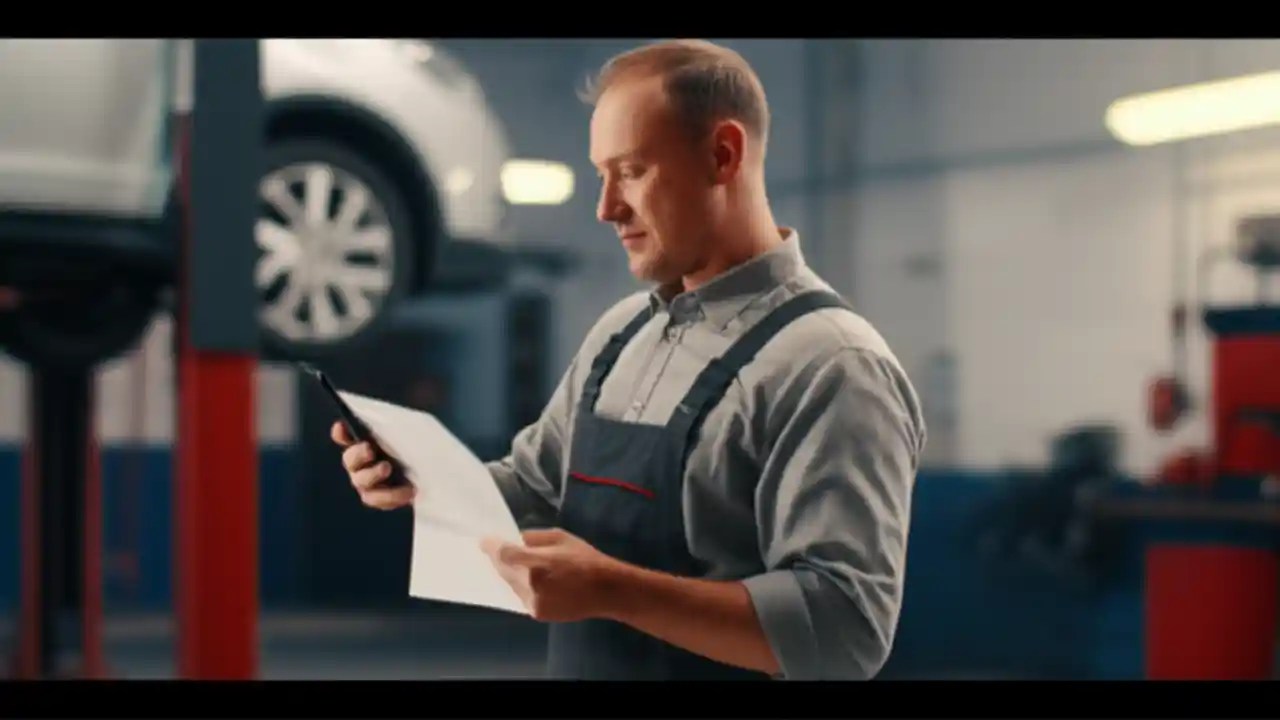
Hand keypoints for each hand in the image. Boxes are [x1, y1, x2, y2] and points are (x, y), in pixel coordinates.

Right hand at [331, 420, 414, 509]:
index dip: (341, 433)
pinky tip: (408, 490)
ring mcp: (367, 483)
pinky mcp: (379, 499)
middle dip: (357, 454)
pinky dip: (392, 496)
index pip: (346, 437)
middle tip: (368, 450)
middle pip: (350, 459)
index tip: (341, 426)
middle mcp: (361, 464)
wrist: (429, 474)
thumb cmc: (417, 450)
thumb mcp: (411, 435)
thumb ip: (400, 428)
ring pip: (361, 481)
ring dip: (372, 474)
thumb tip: (393, 418)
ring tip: (387, 468)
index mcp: (364, 443)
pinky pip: (378, 500)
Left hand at [480, 528, 621, 621]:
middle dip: (498, 559)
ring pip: (510, 584)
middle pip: (502, 570)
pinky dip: (521, 587)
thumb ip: (533, 538)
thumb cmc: (586, 559)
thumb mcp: (560, 537)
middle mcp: (528, 585)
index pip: (501, 554)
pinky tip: (529, 580)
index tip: (484, 541)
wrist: (606, 591)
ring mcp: (532, 601)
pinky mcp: (537, 613)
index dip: (490, 546)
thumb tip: (515, 540)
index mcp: (534, 563)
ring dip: (510, 574)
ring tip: (515, 565)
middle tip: (495, 550)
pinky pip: (521, 596)